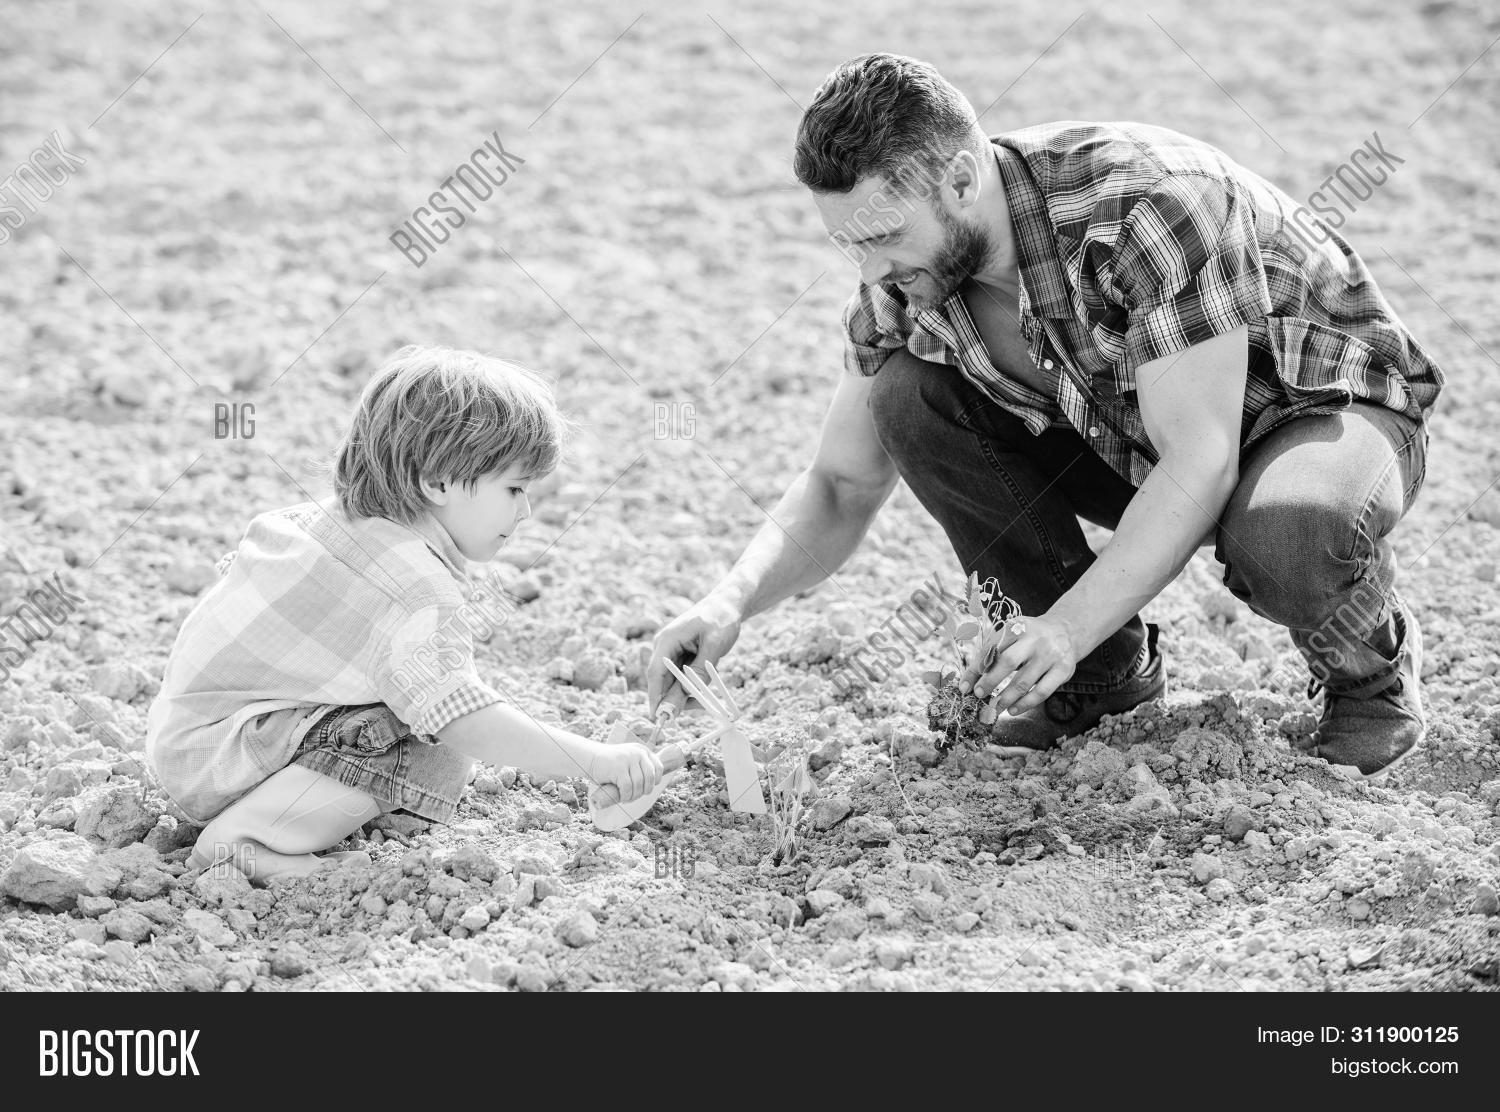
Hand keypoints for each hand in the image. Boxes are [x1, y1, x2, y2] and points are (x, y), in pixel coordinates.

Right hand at [587, 742, 664, 803]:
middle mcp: (637, 753)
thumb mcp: (629, 760)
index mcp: (642, 750)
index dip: (656, 781)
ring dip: (634, 796)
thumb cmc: (610, 764)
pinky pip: (627, 787)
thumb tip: (654, 784)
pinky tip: (622, 798)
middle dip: (645, 791)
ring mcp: (628, 759)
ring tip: (627, 799)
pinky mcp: (618, 767)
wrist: (590, 757)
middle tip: (636, 796)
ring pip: (639, 783)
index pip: (658, 767)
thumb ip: (640, 766)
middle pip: (650, 777)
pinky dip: (626, 796)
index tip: (647, 788)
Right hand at [647, 593, 742, 716]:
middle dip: (672, 699)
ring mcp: (671, 652)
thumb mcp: (715, 644)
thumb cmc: (720, 618)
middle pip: (662, 680)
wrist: (726, 604)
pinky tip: (704, 691)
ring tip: (705, 702)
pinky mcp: (680, 657)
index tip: (657, 715)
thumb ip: (701, 669)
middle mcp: (664, 647)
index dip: (655, 696)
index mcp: (667, 639)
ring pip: (672, 682)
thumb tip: (686, 692)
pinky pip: (681, 678)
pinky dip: (690, 687)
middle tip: (688, 714)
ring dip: (684, 694)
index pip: (655, 672)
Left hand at [959, 614, 1080, 717]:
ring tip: (994, 708)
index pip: (991, 649)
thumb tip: (968, 682)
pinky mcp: (1063, 670)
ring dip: (1006, 698)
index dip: (976, 669)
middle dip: (990, 681)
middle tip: (979, 696)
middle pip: (1008, 662)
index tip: (965, 687)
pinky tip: (1013, 710)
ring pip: (1024, 681)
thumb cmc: (1029, 638)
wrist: (1067, 631)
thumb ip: (991, 653)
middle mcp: (1034, 639)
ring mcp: (1051, 654)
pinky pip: (1041, 692)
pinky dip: (1025, 704)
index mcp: (1016, 627)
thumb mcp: (1012, 636)